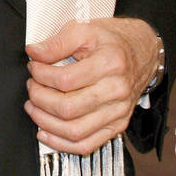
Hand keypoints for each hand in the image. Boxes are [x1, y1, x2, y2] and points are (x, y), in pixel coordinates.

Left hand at [24, 17, 159, 154]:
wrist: (143, 52)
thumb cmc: (112, 42)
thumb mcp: (84, 29)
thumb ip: (57, 42)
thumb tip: (34, 53)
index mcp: (110, 63)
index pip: (65, 79)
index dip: (41, 75)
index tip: (34, 67)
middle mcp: (117, 91)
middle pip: (68, 108)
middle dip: (40, 99)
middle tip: (32, 87)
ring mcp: (118, 112)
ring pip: (74, 131)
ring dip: (46, 122)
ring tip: (34, 107)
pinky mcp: (117, 125)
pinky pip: (86, 145)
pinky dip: (62, 144)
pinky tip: (46, 132)